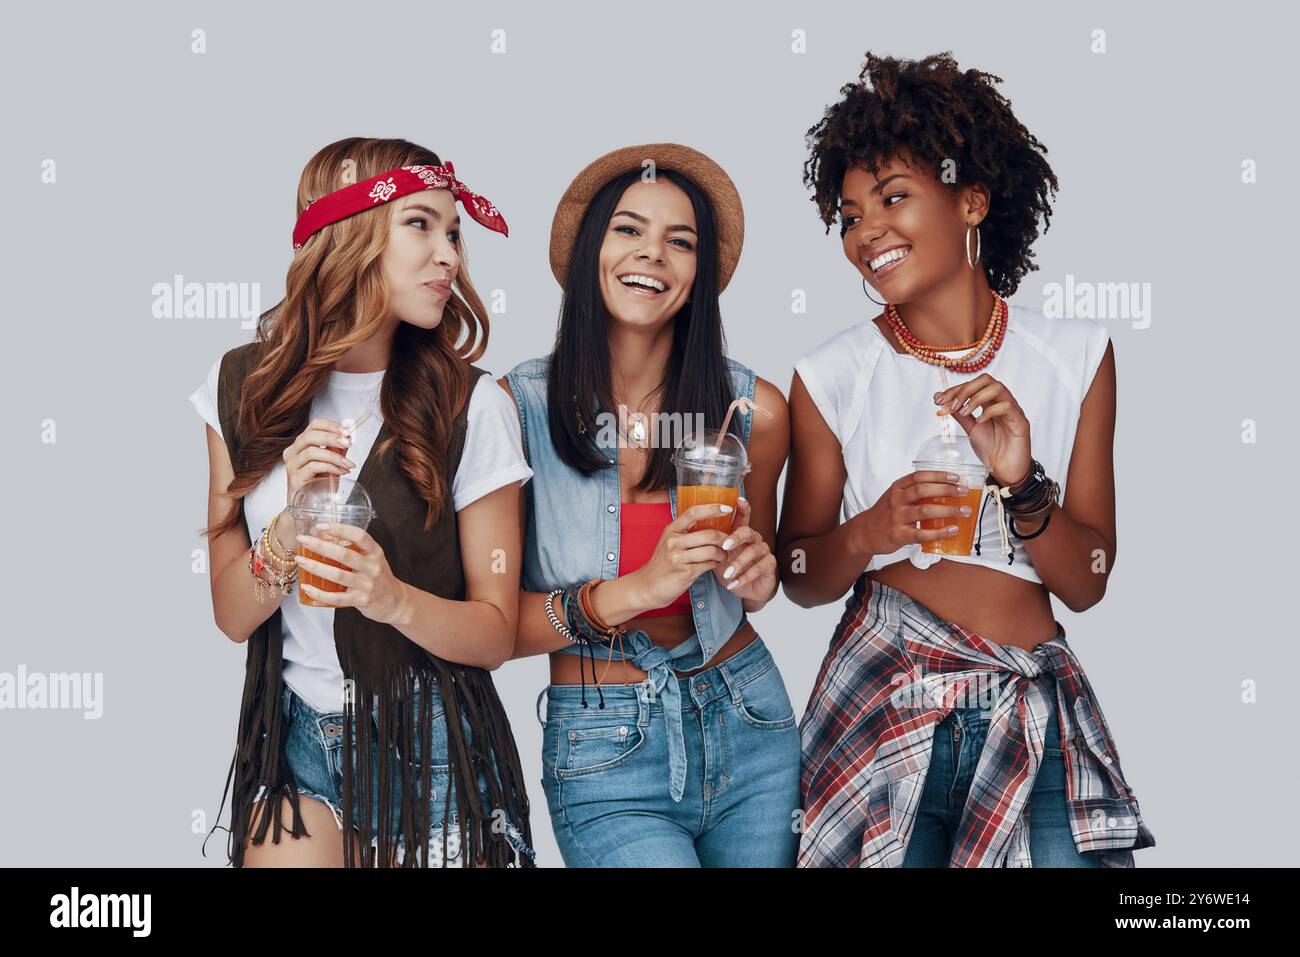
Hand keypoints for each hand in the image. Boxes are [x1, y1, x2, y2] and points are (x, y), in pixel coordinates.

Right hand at [283, 417, 357, 506]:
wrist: (308, 508)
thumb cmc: (319, 484)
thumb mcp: (332, 463)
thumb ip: (338, 450)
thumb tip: (348, 437)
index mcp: (300, 444)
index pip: (314, 425)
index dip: (332, 425)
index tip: (348, 431)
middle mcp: (292, 452)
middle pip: (310, 436)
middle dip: (333, 437)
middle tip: (348, 443)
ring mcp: (291, 465)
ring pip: (311, 451)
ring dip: (334, 456)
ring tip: (348, 464)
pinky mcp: (294, 478)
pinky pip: (313, 467)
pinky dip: (331, 467)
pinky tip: (342, 472)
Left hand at [292, 523, 408, 624]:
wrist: (395, 602)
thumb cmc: (379, 577)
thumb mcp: (372, 559)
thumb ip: (354, 549)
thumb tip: (323, 536)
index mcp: (375, 553)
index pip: (359, 536)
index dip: (340, 529)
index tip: (321, 525)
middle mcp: (372, 567)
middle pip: (344, 554)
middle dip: (321, 546)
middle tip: (303, 540)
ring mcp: (367, 585)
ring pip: (338, 575)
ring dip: (316, 567)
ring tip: (300, 561)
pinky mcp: (360, 600)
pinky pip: (336, 598)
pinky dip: (319, 593)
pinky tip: (307, 587)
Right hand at [631, 503, 733, 610]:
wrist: (647, 586)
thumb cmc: (663, 564)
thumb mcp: (669, 543)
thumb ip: (685, 533)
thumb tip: (711, 522)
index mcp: (671, 530)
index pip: (693, 513)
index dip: (712, 509)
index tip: (727, 509)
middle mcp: (673, 541)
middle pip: (708, 534)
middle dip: (725, 538)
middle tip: (731, 542)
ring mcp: (678, 557)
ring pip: (711, 550)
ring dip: (723, 553)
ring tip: (724, 555)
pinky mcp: (685, 572)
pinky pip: (709, 564)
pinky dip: (716, 564)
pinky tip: (715, 564)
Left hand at [710, 496, 776, 603]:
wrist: (744, 590)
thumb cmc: (730, 570)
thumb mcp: (717, 558)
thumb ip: (711, 546)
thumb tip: (691, 536)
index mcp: (741, 534)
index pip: (743, 517)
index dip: (742, 508)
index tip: (738, 500)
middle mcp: (754, 539)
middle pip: (748, 531)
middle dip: (736, 538)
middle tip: (725, 546)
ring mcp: (764, 551)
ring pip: (754, 551)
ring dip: (739, 563)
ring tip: (727, 574)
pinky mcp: (770, 565)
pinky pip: (760, 568)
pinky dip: (745, 576)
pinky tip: (734, 583)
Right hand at [853, 470, 975, 556]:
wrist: (864, 533)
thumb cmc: (884, 514)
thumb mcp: (894, 497)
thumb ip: (914, 493)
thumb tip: (945, 491)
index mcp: (897, 488)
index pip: (919, 476)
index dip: (939, 475)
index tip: (956, 477)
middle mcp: (896, 500)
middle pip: (924, 490)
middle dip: (947, 490)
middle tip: (964, 492)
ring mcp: (897, 517)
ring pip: (926, 510)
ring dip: (948, 510)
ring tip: (964, 511)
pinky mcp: (899, 535)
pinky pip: (923, 534)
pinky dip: (940, 532)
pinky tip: (952, 530)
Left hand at [933, 375, 1031, 486]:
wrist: (1005, 470)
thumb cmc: (992, 449)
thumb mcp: (970, 429)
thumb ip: (960, 415)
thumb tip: (943, 402)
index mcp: (990, 402)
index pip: (973, 385)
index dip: (955, 389)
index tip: (939, 399)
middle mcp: (1002, 402)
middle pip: (986, 380)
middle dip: (965, 389)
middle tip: (951, 404)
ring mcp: (1013, 410)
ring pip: (997, 388)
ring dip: (976, 398)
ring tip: (964, 412)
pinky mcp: (1021, 422)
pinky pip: (1007, 406)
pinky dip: (990, 411)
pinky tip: (980, 421)